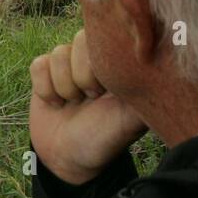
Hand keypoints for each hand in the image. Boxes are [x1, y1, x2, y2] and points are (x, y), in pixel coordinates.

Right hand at [29, 28, 146, 184]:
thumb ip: (142, 93)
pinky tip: (55, 103)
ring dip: (63, 87)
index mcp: (118, 64)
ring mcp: (69, 63)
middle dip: (81, 77)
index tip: (105, 94)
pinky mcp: (46, 71)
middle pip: (80, 40)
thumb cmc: (102, 140)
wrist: (67, 159)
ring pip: (58, 54)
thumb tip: (159, 70)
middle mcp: (95, 58)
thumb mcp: (128, 120)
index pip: (107, 37)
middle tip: (90, 99)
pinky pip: (39, 65)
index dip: (99, 67)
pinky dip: (44, 89)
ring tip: (73, 104)